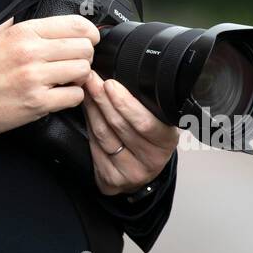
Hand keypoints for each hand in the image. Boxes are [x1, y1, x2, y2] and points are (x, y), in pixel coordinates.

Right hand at [0, 13, 100, 137]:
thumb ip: (10, 23)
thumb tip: (24, 14)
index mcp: (23, 32)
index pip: (74, 24)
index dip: (90, 32)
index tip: (90, 38)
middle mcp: (32, 52)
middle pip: (84, 47)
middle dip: (85, 55)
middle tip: (76, 61)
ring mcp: (36, 78)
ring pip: (83, 70)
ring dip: (80, 76)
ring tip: (68, 78)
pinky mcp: (38, 102)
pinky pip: (74, 96)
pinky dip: (72, 96)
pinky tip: (61, 94)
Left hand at [83, 69, 178, 196]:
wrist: (141, 170)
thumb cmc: (149, 139)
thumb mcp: (158, 120)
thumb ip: (147, 103)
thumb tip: (120, 73)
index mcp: (167, 140)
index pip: (145, 123)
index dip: (125, 103)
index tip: (110, 83)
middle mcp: (152, 159)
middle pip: (120, 126)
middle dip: (102, 98)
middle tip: (91, 79)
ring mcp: (131, 171)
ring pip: (104, 134)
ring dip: (92, 108)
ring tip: (85, 90)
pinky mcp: (113, 179)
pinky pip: (95, 147)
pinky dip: (88, 125)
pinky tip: (86, 111)